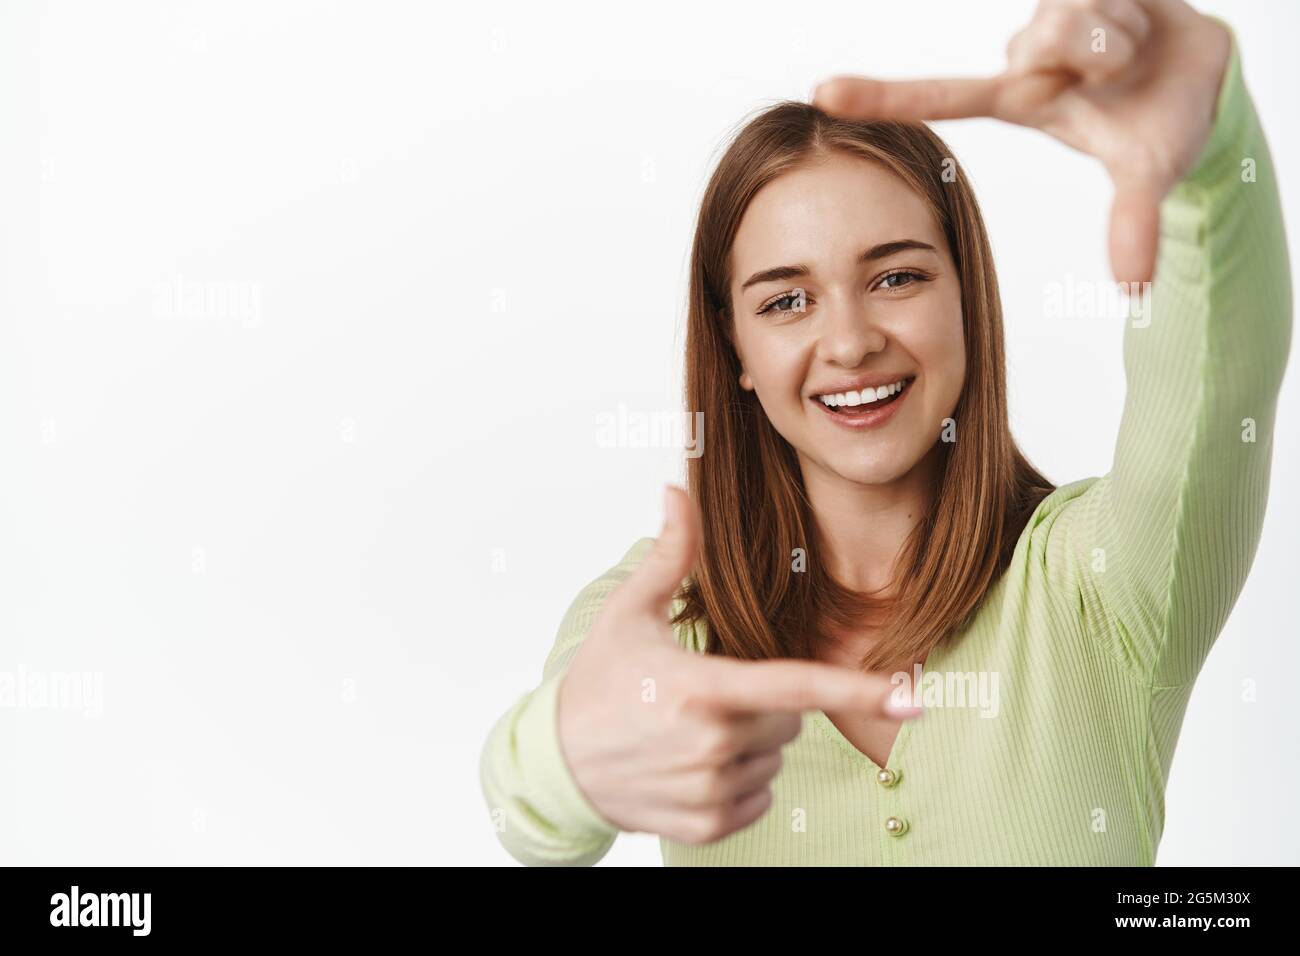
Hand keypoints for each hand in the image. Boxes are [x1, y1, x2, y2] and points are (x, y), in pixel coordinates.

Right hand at [557, 485, 920, 844]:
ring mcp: (710, 790)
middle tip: (705, 698)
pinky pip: (759, 799)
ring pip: (775, 760)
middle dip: (761, 707)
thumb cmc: (599, 681)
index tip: (911, 693)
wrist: (558, 763)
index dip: (856, 687)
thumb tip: (677, 491)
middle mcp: (712, 745)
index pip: (795, 687)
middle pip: (787, 721)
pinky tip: (691, 766)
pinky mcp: (707, 825)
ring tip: (689, 733)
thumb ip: (670, 554)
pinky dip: (738, 783)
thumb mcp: (629, 613)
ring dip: (749, 747)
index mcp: (703, 689)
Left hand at [811, 0, 1231, 284]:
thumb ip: (1133, 224)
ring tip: (1131, 54)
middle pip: (1042, 42)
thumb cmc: (1158, 124)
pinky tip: (1139, 20)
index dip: (883, 97)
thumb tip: (1137, 291)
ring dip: (1120, 37)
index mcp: (1020, 99)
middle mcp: (1026, 55)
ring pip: (1075, 17)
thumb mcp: (1146, 173)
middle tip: (1116, 76)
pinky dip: (1137, 9)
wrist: (1209, 73)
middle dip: (1094, 57)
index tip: (821, 95)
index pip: (941, 97)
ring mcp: (1052, 14)